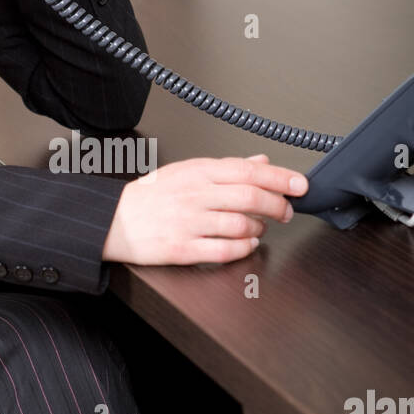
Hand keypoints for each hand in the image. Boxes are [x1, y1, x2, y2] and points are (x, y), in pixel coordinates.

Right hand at [101, 154, 309, 265]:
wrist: (113, 220)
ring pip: (240, 225)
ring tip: (260, 228)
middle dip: (278, 206)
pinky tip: (246, 245)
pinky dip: (242, 249)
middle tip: (286, 211)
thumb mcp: (188, 172)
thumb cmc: (150, 197)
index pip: (249, 171)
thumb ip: (227, 168)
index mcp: (198, 172)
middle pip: (250, 197)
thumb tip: (261, 162)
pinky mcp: (182, 248)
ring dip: (259, 229)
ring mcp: (189, 222)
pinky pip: (223, 251)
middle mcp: (195, 195)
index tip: (300, 185)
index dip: (281, 178)